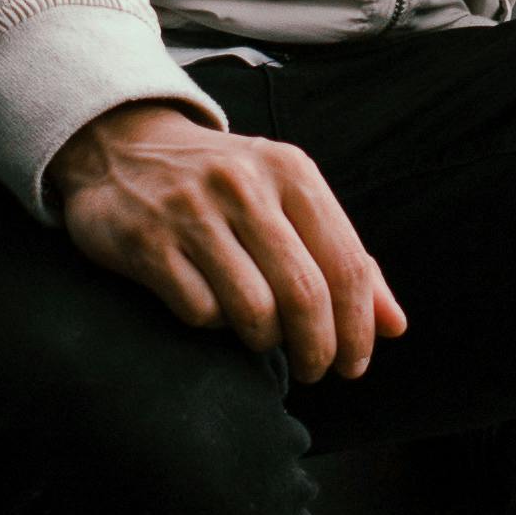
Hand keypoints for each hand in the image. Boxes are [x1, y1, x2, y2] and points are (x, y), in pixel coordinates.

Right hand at [47, 101, 405, 386]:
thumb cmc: (224, 184)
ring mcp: (193, 212)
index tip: (355, 363)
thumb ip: (343, 258)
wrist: (121, 144)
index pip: (347, 264)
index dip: (358, 327)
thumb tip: (394, 326)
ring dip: (265, 340)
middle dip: (318, 348)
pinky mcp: (148, 242)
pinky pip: (200, 311)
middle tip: (315, 370)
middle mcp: (245, 186)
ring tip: (261, 338)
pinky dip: (214, 325)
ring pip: (254, 310)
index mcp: (291, 171)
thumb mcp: (287, 198)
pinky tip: (212, 309)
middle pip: (305, 293)